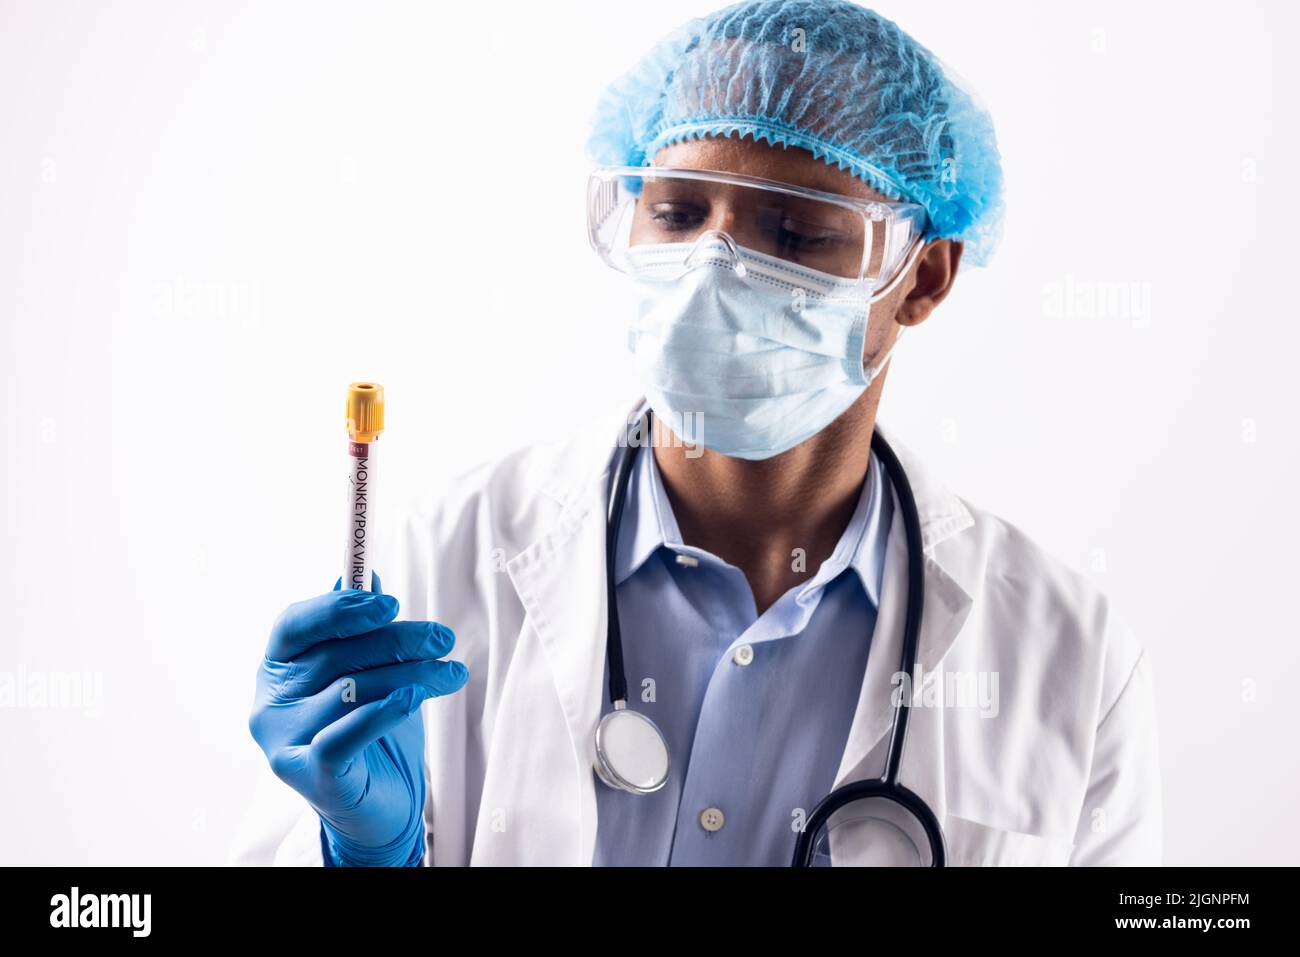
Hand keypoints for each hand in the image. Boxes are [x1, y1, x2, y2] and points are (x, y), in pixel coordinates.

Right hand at [248, 572, 468, 864]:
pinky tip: (414, 699)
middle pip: (335, 654)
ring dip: (410, 674)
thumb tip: (367, 577)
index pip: (295, 623)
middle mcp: (270, 703)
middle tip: (442, 638)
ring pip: (351, 690)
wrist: (378, 808)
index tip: (390, 604)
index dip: (340, 608)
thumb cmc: (372, 732)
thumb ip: (362, 629)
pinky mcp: (307, 775)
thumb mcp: (370, 673)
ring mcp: (283, 741)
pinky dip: (383, 712)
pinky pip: (346, 734)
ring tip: (451, 672)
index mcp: (277, 668)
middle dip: (398, 641)